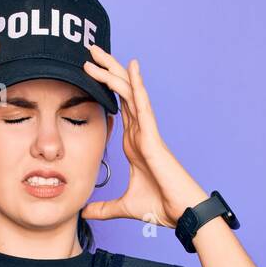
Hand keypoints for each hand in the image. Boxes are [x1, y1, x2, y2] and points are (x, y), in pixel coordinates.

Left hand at [78, 44, 207, 228]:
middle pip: (122, 94)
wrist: (181, 214)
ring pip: (129, 94)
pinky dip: (137, 85)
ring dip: (113, 72)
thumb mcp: (123, 207)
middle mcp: (140, 132)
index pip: (118, 108)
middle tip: (88, 52)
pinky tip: (131, 66)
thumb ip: (104, 208)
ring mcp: (148, 132)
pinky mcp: (153, 137)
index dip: (105, 89)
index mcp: (134, 142)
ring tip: (96, 54)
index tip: (88, 74)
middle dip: (106, 72)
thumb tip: (84, 212)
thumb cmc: (161, 207)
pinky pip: (143, 105)